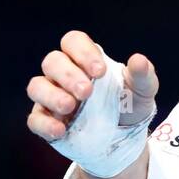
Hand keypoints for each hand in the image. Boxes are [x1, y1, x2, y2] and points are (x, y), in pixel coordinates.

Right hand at [26, 30, 159, 176]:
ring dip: (51, 95)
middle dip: (68, 75)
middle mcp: (63, 74)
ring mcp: (51, 96)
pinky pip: (35, 119)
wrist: (125, 136)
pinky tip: (60, 130)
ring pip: (37, 87)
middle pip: (52, 62)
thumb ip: (142, 75)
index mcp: (85, 59)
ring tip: (70, 107)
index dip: (83, 53)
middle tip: (86, 92)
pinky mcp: (46, 120)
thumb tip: (138, 60)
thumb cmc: (130, 103)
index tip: (100, 71)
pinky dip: (44, 124)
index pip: (73, 42)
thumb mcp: (143, 90)